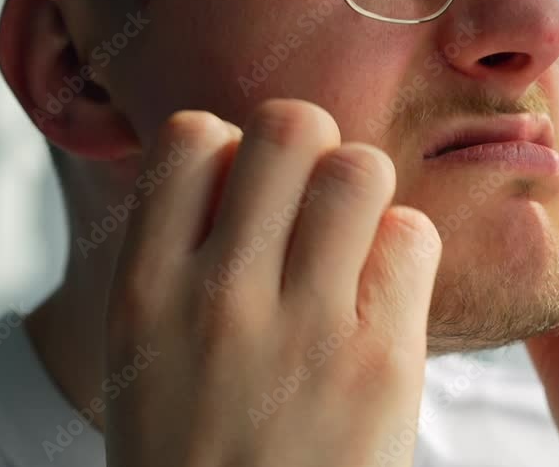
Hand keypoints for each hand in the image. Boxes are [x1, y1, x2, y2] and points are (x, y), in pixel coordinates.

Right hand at [103, 99, 441, 466]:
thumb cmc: (196, 456)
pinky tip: (382, 293)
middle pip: (289, 126)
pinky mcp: (381, 358)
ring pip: (360, 168)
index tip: (246, 198)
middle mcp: (219, 294)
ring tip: (353, 241)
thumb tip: (242, 163)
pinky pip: (413, 237)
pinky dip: (404, 250)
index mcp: (145, 289)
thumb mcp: (147, 353)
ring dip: (363, 190)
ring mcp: (304, 325)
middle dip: (309, 148)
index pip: (193, 136)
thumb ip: (182, 257)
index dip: (230, 151)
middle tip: (312, 202)